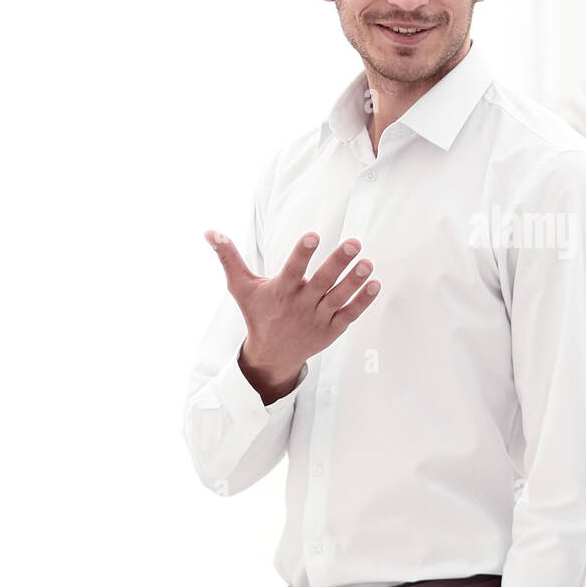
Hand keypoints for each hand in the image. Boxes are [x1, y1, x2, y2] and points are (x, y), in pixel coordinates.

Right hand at [205, 229, 380, 384]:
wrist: (272, 354)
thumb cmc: (258, 314)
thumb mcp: (241, 287)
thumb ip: (229, 258)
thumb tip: (209, 232)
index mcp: (280, 291)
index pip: (292, 270)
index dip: (302, 253)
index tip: (312, 236)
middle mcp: (300, 304)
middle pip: (321, 281)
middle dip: (338, 262)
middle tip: (354, 243)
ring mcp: (318, 317)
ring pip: (339, 297)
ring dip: (354, 281)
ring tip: (368, 263)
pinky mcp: (331, 329)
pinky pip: (350, 314)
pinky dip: (362, 301)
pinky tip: (375, 284)